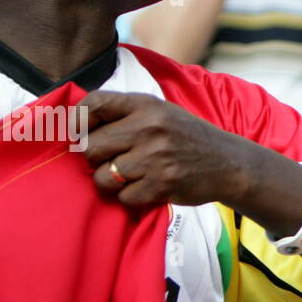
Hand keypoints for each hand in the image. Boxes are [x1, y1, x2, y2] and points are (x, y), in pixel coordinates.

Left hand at [75, 90, 250, 207]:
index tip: (78, 134)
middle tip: (111, 160)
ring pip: (102, 177)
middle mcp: (149, 128)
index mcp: (145, 105)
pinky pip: (124, 197)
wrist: (228, 163)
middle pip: (89, 147)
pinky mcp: (162, 185)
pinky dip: (131, 197)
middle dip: (94, 158)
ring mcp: (156, 158)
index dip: (76, 121)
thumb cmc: (186, 137)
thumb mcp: (160, 112)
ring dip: (111, 182)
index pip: (92, 105)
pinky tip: (147, 187)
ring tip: (130, 176)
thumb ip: (124, 114)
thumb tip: (73, 127)